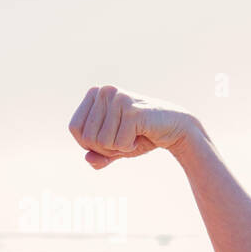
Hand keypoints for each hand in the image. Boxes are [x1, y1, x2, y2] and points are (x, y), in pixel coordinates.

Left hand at [68, 86, 192, 168]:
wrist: (175, 128)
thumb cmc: (141, 135)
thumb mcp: (115, 147)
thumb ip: (99, 155)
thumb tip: (88, 160)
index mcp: (96, 94)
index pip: (75, 128)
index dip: (88, 143)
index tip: (109, 139)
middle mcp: (105, 91)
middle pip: (87, 137)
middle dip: (105, 148)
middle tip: (124, 138)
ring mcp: (119, 99)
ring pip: (102, 142)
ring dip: (119, 148)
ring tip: (133, 135)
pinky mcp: (133, 111)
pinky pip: (119, 144)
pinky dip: (130, 147)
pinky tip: (141, 136)